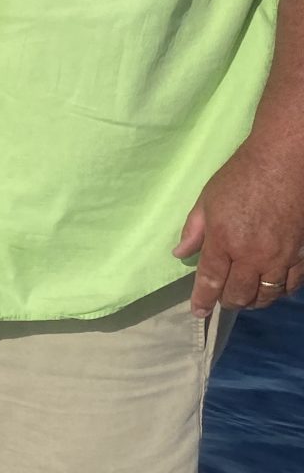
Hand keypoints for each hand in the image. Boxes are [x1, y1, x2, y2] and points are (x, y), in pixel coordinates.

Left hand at [174, 137, 303, 313]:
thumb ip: (194, 229)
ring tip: (246, 298)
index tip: (199, 311)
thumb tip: (180, 253)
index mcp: (224, 241)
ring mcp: (280, 257)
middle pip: (238, 294)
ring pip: (266, 295)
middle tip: (222, 301)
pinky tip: (272, 288)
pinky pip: (290, 284)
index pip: (211, 281)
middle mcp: (252, 255)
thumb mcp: (208, 198)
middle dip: (227, 301)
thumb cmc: (242, 175)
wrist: (286, 161)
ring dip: (253, 301)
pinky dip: (279, 292)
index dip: (203, 300)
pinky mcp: (301, 253)